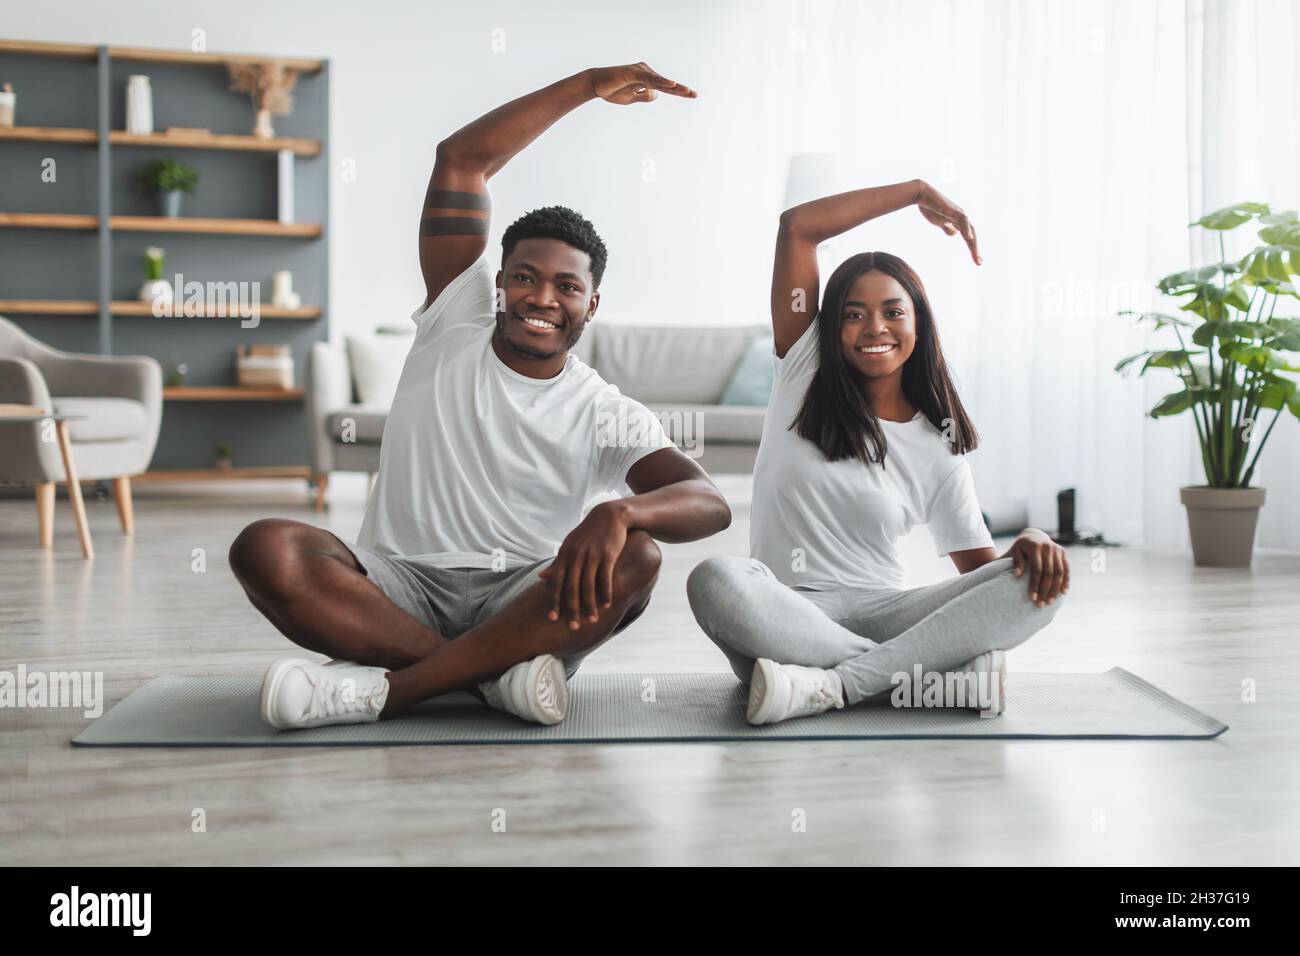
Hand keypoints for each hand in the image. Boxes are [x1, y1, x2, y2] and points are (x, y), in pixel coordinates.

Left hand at [539, 501, 630, 629]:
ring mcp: (592, 556)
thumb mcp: (569, 545)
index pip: (557, 582)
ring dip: (590, 606)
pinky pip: (606, 578)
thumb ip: (557, 563)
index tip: (553, 619)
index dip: (554, 601)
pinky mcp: (608, 555)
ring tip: (592, 620)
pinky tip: (606, 605)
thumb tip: (541, 577)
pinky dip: (606, 593)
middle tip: (573, 626)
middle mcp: (576, 556)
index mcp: (565, 555)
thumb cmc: (587, 533)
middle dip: (571, 609)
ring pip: (589, 586)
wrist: (609, 515)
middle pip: (572, 588)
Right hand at [587, 63, 697, 104]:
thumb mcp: (631, 98)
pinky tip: (670, 84)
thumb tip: (656, 95)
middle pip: (666, 83)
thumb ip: (644, 96)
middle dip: (680, 90)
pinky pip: (649, 78)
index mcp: (646, 80)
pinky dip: (660, 81)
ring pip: (659, 81)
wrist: (595, 84)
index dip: (678, 91)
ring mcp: (640, 71)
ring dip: (673, 87)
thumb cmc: (612, 90)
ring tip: (687, 91)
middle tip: (695, 94)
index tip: (692, 95)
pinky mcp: (633, 72)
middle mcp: (646, 73)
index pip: (665, 87)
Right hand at [914, 180, 980, 264]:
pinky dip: (967, 230)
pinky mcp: (953, 210)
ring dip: (974, 244)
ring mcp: (958, 213)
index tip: (976, 260)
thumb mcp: (939, 222)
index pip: (969, 237)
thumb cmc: (929, 207)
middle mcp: (962, 218)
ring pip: (970, 230)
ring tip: (976, 256)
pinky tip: (969, 238)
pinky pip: (962, 221)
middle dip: (975, 250)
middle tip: (979, 262)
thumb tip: (954, 234)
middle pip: (972, 236)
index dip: (973, 248)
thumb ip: (947, 227)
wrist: (922, 195)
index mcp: (959, 222)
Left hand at [1006, 529, 1068, 607]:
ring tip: (1050, 602)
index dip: (1035, 584)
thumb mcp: (1015, 552)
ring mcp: (1057, 549)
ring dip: (1056, 589)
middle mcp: (1047, 547)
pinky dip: (1065, 581)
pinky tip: (1063, 593)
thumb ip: (1016, 562)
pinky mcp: (1063, 552)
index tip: (1032, 598)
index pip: (1036, 569)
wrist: (1034, 536)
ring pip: (1059, 572)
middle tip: (1041, 604)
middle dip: (1045, 590)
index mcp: (1034, 546)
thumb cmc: (1021, 548)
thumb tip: (1017, 575)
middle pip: (1049, 573)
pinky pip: (1066, 569)